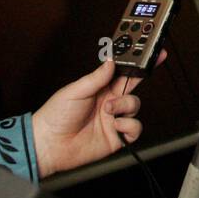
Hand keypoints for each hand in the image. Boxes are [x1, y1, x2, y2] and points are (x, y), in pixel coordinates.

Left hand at [31, 54, 162, 178]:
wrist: (49, 145)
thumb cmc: (55, 116)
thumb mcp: (75, 90)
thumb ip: (96, 77)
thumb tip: (110, 62)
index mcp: (100, 88)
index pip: (122, 72)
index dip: (136, 62)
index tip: (149, 52)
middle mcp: (110, 102)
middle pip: (133, 86)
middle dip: (141, 77)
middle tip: (140, 73)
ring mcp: (114, 119)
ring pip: (135, 105)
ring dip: (125, 105)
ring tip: (109, 109)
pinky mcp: (117, 137)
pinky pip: (135, 129)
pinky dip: (128, 125)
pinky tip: (115, 124)